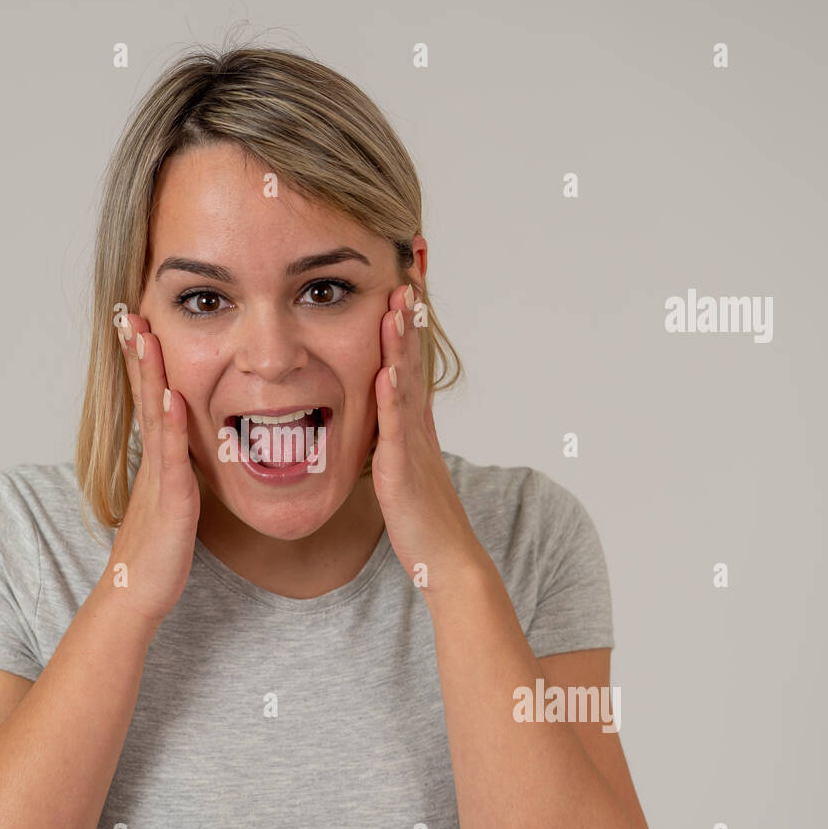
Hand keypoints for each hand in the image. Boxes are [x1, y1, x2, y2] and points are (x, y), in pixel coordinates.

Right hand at [108, 310, 199, 622]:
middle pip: (145, 397)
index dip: (144, 364)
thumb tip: (184, 457)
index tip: (139, 326)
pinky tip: (171, 396)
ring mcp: (159, 478)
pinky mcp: (171, 500)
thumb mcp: (171, 505)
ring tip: (146, 336)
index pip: (149, 401)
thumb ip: (176, 477)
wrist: (136, 595)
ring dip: (150, 375)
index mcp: (157, 461)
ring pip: (154, 416)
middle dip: (139, 354)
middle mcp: (154, 462)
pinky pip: (170, 455)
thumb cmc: (156, 556)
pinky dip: (170, 424)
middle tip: (130, 313)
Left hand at [371, 284, 487, 594]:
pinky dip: (392, 398)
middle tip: (411, 267)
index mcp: (413, 423)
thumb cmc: (422, 520)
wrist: (448, 560)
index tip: (405, 279)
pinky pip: (397, 429)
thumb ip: (393, 437)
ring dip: (402, 343)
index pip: (408, 359)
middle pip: (413, 358)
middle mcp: (417, 426)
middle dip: (411, 313)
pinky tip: (387, 371)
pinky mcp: (404, 470)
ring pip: (407, 384)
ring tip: (399, 302)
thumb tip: (379, 414)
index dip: (407, 320)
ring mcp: (414, 445)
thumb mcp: (402, 467)